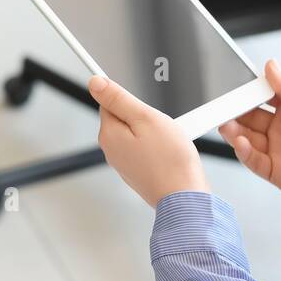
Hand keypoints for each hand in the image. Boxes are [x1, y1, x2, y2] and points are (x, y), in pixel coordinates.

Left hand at [89, 75, 207, 206]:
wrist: (185, 198)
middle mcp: (111, 150)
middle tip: (161, 127)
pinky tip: (169, 155)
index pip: (109, 103)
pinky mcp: (137, 172)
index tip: (145, 108)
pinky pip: (144, 150)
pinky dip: (157, 148)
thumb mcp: (145, 118)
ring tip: (168, 142)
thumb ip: (119, 99)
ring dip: (152, 132)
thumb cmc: (170, 161)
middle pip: (124, 118)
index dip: (130, 100)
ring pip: (136, 134)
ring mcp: (124, 163)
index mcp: (109, 134)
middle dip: (143, 117)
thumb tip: (95, 83)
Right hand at [219, 60, 280, 206]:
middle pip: (250, 120)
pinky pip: (254, 161)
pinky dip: (244, 152)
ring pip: (248, 140)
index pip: (262, 100)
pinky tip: (241, 143)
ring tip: (226, 126)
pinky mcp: (275, 171)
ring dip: (235, 133)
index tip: (235, 92)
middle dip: (236, 115)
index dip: (248, 96)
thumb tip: (271, 66)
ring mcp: (278, 151)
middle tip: (222, 110)